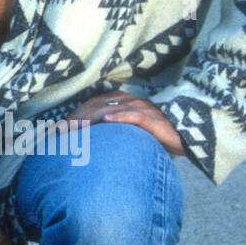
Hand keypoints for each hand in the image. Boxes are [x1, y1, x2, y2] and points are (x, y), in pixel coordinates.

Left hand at [67, 91, 185, 156]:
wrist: (185, 136)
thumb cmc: (155, 135)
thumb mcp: (130, 132)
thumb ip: (112, 132)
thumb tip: (90, 143)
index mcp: (122, 102)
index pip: (92, 104)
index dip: (76, 114)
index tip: (60, 127)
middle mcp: (129, 101)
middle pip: (96, 106)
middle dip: (77, 117)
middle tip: (62, 130)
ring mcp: (140, 108)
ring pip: (110, 109)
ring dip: (90, 118)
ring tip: (76, 127)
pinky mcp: (152, 119)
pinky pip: (134, 115)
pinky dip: (120, 116)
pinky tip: (107, 121)